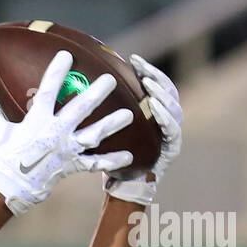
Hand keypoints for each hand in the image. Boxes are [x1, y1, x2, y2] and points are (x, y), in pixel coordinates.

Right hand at [0, 50, 133, 215]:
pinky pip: (94, 164)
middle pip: (80, 109)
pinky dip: (111, 161)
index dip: (57, 71)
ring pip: (94, 134)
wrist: (7, 187)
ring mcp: (66, 150)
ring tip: (128, 115)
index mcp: (36, 120)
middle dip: (97, 93)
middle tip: (111, 80)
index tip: (67, 55)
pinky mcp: (71, 166)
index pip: (49, 90)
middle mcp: (55, 132)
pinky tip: (129, 156)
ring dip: (112, 124)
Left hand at [104, 54, 183, 205]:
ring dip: (161, 93)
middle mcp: (165, 120)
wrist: (122, 186)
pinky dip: (165, 116)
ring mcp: (172, 134)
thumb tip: (73, 88)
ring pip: (173, 107)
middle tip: (142, 68)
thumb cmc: (111, 156)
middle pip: (167, 92)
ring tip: (148, 84)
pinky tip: (154, 106)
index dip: (148, 71)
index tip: (133, 59)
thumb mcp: (104, 129)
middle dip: (156, 77)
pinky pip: (173, 129)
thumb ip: (101, 110)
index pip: (155, 86)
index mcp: (152, 113)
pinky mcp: (173, 148)